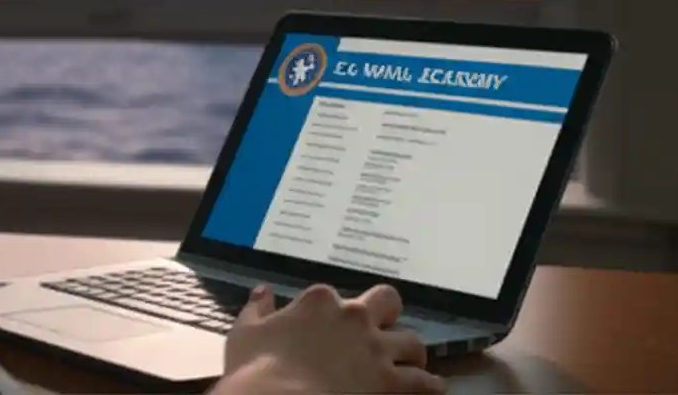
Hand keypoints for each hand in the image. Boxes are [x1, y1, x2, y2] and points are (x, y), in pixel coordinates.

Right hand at [216, 283, 446, 393]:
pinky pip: (425, 382)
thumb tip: (262, 292)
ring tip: (408, 365)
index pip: (332, 296)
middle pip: (387, 301)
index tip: (325, 328)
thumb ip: (257, 309)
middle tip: (379, 332)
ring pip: (412, 341)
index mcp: (319, 301)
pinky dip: (430, 386)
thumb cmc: (255, 369)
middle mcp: (354, 317)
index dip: (330, 313)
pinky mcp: (391, 382)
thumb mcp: (244, 333)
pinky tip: (433, 389)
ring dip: (410, 352)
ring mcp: (375, 349)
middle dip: (387, 314)